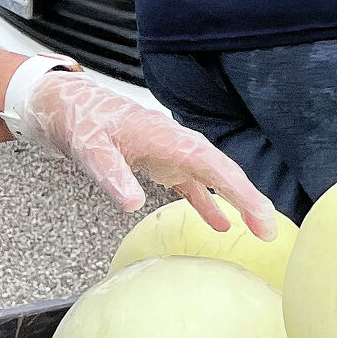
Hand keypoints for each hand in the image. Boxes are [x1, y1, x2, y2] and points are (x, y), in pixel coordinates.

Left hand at [12, 72, 277, 238]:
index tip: (262, 217)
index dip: (244, 194)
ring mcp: (174, 153)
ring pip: (215, 178)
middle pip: (225, 173)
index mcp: (171, 139)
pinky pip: (194, 185)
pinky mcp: (163, 162)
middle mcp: (180, 145)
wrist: (66, 104)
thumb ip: (113, 175)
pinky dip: (209, 203)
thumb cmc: (81, 121)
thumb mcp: (91, 150)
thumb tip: (133, 204)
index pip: (217, 168)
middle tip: (270, 232)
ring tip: (258, 229)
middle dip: (251, 201)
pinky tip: (220, 224)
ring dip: (237, 201)